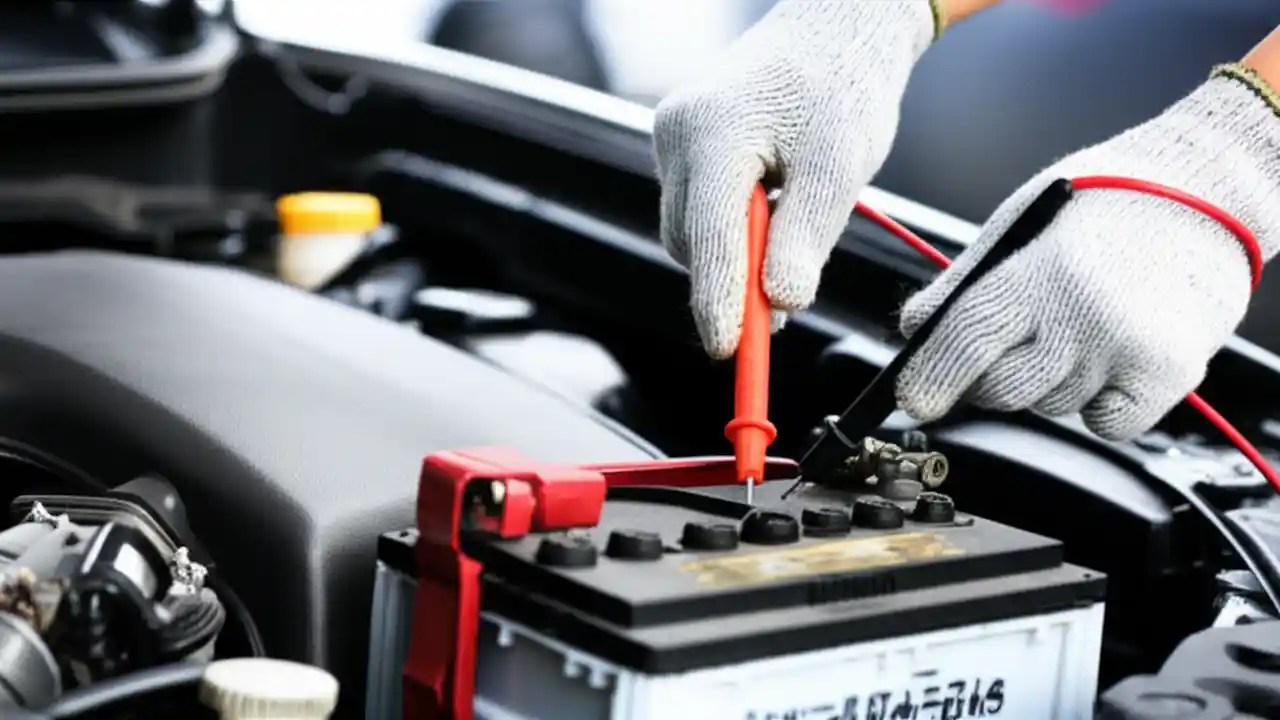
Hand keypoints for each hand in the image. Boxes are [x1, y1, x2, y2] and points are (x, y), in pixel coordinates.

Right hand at [653, 0, 937, 358]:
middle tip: (781, 313)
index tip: (731, 353)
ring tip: (789, 247)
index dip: (719, 303)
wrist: (835, 25)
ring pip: (692, 229)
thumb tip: (780, 302)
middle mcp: (678, 132)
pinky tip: (770, 218)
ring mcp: (672, 135)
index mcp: (713, 132)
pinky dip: (730, 230)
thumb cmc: (843, 84)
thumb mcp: (839, 167)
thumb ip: (805, 237)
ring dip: (734, 256)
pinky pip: (696, 208)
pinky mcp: (681, 143)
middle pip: (693, 240)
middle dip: (731, 283)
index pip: (709, 237)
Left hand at [896, 69, 1279, 439]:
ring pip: (1050, 407)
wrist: (1206, 192)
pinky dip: (1101, 404)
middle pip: (1000, 389)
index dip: (929, 377)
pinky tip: (1113, 355)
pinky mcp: (1168, 375)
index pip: (963, 341)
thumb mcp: (1019, 223)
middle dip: (988, 378)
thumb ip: (965, 282)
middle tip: (1014, 342)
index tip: (914, 399)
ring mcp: (1126, 349)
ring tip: (1080, 326)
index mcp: (1036, 271)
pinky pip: (1105, 424)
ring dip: (1049, 383)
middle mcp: (1080, 314)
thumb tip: (915, 330)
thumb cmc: (1106, 202)